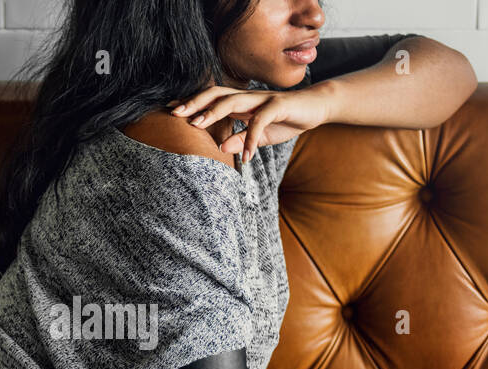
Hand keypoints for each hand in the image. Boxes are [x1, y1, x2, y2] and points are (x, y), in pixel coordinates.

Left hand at [167, 82, 334, 162]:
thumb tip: (222, 147)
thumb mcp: (261, 136)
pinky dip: (251, 138)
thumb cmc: (287, 120)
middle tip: (175, 114)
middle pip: (215, 94)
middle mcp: (248, 97)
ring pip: (232, 100)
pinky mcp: (278, 106)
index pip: (211, 99)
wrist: (317, 108)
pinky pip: (260, 121)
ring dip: (212, 113)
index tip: (170, 110)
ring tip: (196, 125)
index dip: (192, 102)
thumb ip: (243, 140)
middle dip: (194, 103)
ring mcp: (262, 99)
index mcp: (241, 103)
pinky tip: (246, 156)